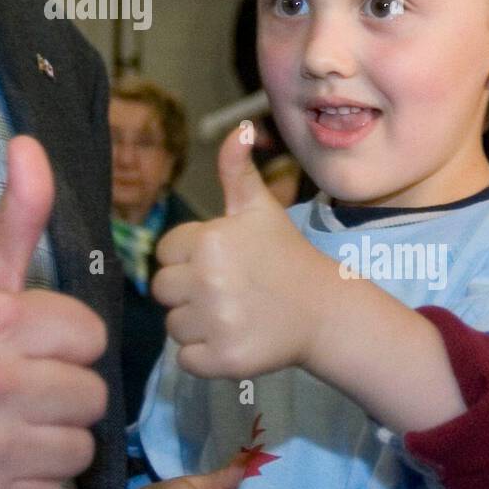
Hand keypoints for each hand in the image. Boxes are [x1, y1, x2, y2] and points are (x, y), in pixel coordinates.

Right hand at [0, 135, 107, 488]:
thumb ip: (15, 216)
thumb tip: (30, 144)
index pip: (89, 336)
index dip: (65, 342)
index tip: (29, 345)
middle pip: (90, 395)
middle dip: (62, 392)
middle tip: (19, 389)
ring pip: (78, 447)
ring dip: (50, 440)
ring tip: (9, 426)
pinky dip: (27, 485)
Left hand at [153, 126, 331, 379]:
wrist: (325, 311)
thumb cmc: (286, 255)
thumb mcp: (260, 208)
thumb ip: (237, 170)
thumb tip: (240, 128)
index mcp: (209, 241)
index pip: (164, 252)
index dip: (188, 257)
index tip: (220, 262)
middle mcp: (208, 281)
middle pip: (162, 289)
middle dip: (187, 291)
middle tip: (225, 290)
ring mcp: (216, 323)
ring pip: (173, 326)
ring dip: (195, 324)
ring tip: (232, 313)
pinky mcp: (224, 360)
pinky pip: (186, 360)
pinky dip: (204, 356)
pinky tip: (232, 339)